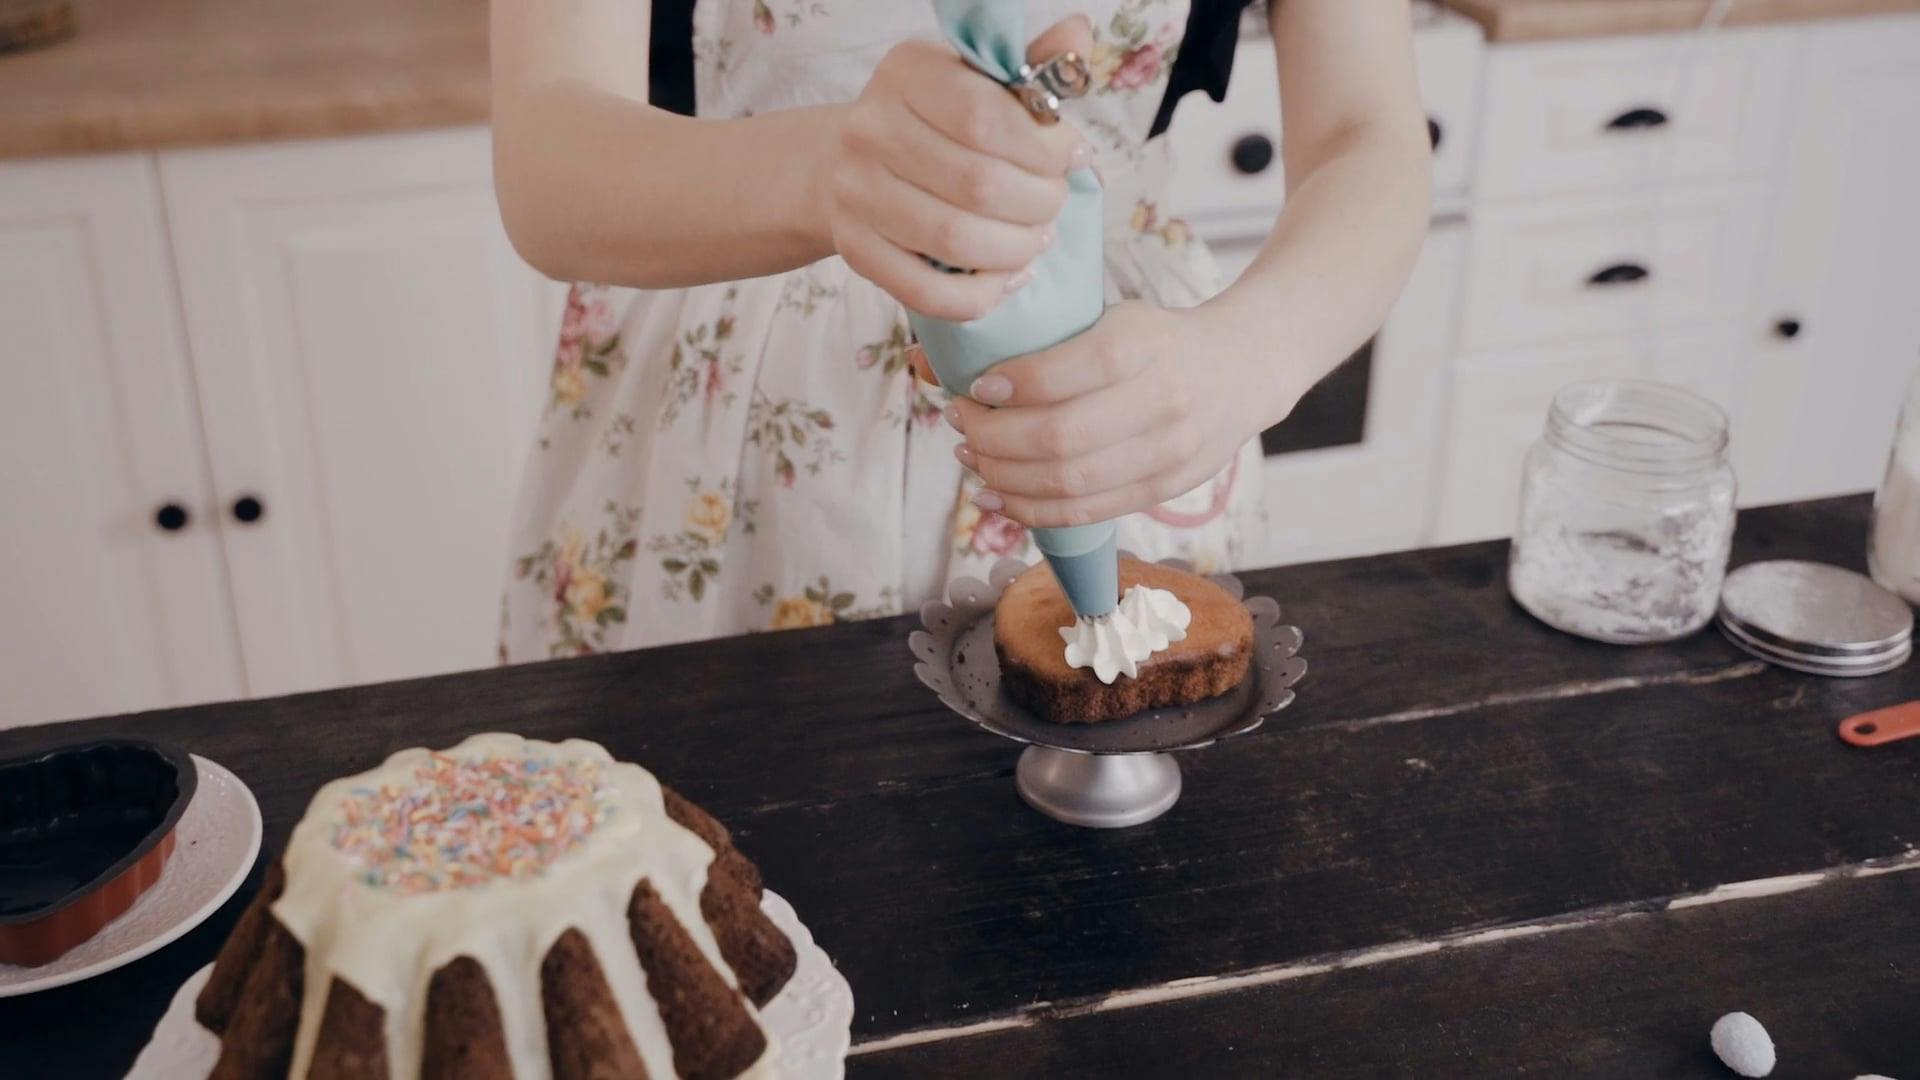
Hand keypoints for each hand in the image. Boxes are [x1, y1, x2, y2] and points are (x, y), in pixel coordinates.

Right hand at [820, 18, 1093, 321]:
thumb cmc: (931, 123)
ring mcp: (856, 194)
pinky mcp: (855, 250)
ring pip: (956, 241)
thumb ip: (1030, 65)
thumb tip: (1078, 36)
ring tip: (1035, 239)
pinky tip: (1008, 277)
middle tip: (1054, 202)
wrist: (842, 165)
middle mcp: (870, 129)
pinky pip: (928, 293)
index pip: (986, 116)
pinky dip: (981, 295)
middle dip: (1039, 202)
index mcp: (906, 72)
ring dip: (1016, 249)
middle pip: (978, 184)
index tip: (1073, 156)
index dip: (1045, 147)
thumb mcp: (975, 80)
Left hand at [930, 302, 1280, 527]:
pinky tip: (998, 497)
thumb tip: (925, 357)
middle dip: (993, 439)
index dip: (1010, 387)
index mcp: (1141, 345)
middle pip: (1059, 438)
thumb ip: (1034, 342)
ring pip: (1069, 483)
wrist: (1244, 369)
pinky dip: (1032, 511)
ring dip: (1005, 478)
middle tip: (961, 425)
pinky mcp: (1165, 489)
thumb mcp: (1109, 320)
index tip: (974, 386)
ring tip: (973, 461)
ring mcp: (1167, 452)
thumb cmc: (1157, 340)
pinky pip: (1088, 513)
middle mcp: (1159, 400)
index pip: (1065, 373)